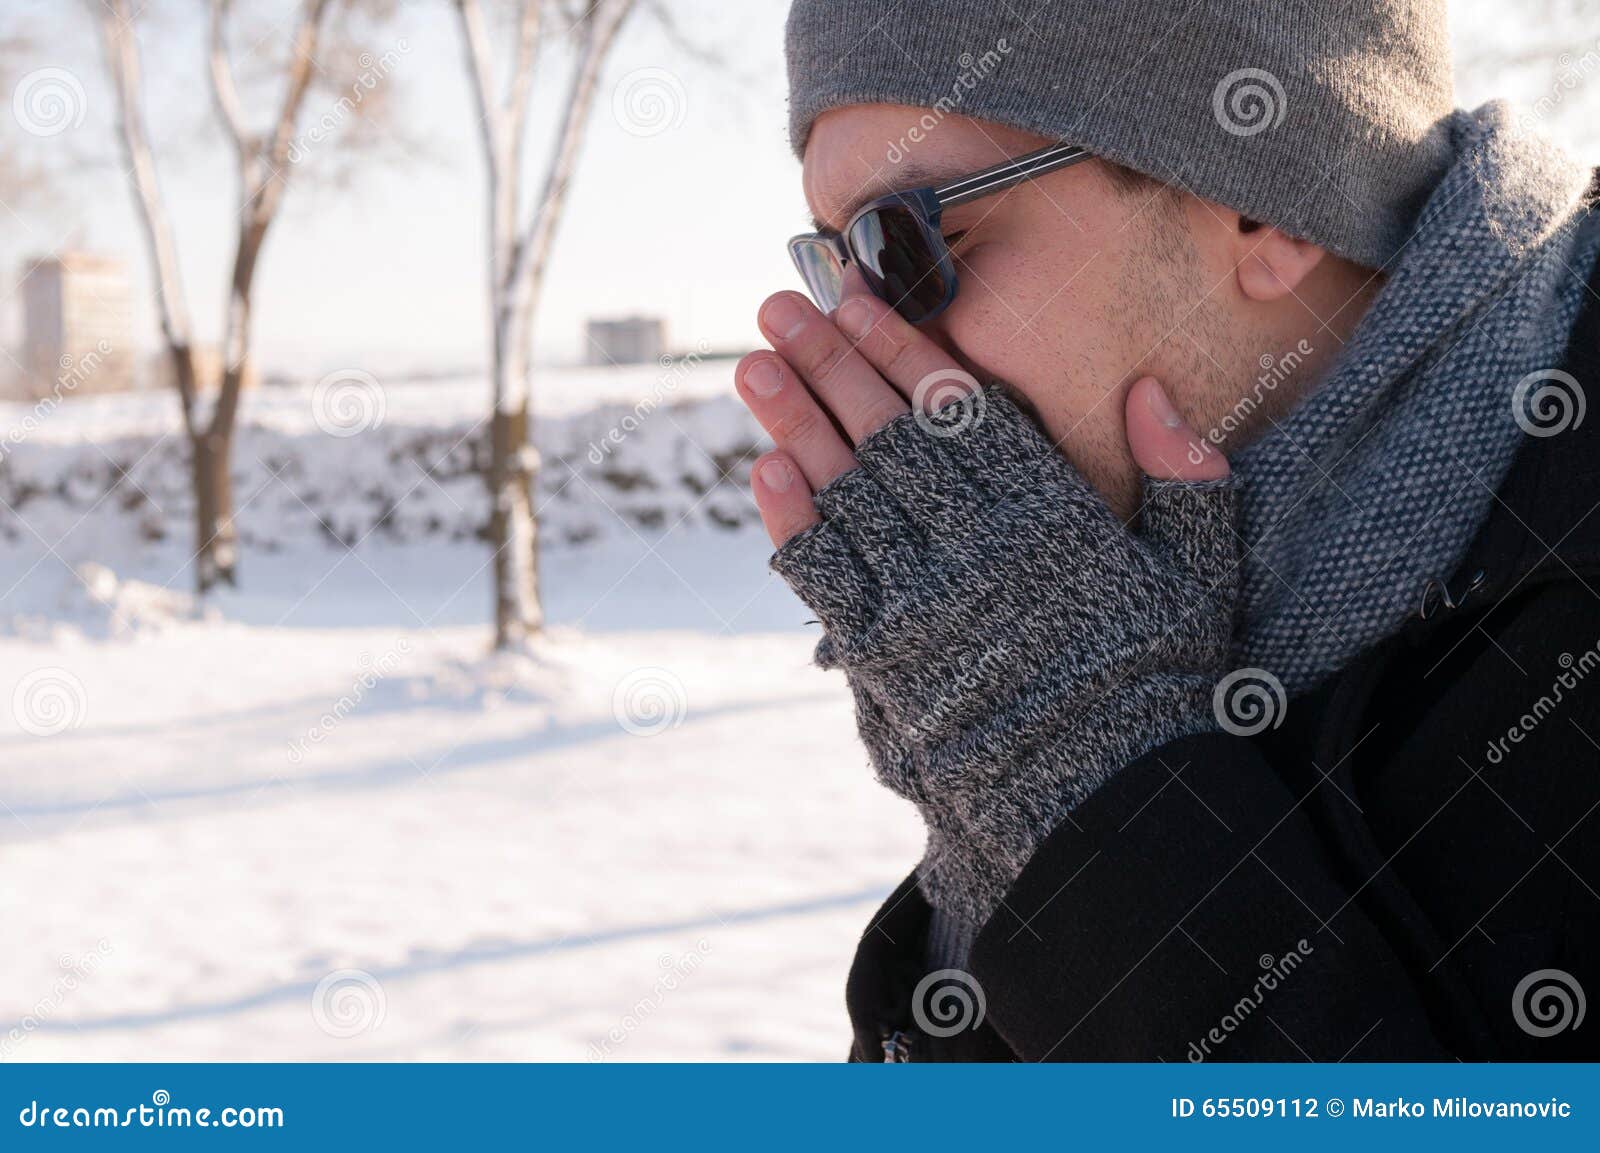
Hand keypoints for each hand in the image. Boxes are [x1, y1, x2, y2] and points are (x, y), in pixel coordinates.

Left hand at [734, 285, 1239, 929]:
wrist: (1101, 802)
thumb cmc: (1154, 684)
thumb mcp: (1200, 578)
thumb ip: (1184, 482)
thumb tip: (1150, 391)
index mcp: (1048, 515)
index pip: (957, 408)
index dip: (901, 345)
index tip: (855, 296)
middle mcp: (976, 548)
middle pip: (885, 435)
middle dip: (828, 363)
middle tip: (775, 307)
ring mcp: (922, 602)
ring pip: (845, 493)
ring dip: (793, 423)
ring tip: (752, 365)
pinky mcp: (883, 655)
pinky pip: (825, 577)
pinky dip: (792, 521)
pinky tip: (765, 468)